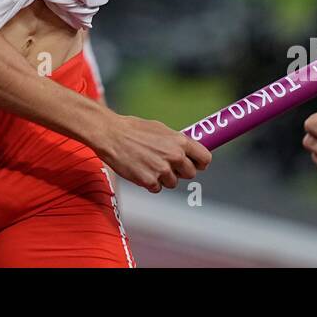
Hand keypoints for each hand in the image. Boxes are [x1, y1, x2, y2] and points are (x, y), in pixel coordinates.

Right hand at [94, 114, 211, 192]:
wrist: (111, 135)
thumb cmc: (133, 129)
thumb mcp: (160, 129)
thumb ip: (175, 141)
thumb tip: (186, 149)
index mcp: (180, 141)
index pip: (205, 159)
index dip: (200, 163)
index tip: (195, 164)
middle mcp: (175, 157)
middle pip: (190, 174)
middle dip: (180, 171)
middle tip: (167, 165)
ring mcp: (162, 170)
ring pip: (173, 182)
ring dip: (164, 178)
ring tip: (149, 164)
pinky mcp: (150, 181)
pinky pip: (157, 188)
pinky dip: (150, 183)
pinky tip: (140, 170)